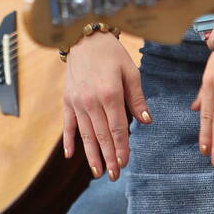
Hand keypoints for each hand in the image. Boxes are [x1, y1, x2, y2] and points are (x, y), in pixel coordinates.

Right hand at [62, 33, 150, 180]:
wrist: (84, 38)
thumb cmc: (111, 54)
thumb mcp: (130, 71)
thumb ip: (137, 98)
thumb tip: (146, 121)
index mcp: (110, 94)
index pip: (117, 128)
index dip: (121, 147)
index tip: (125, 163)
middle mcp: (91, 101)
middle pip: (101, 135)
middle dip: (108, 157)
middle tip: (114, 176)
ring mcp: (77, 102)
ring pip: (85, 135)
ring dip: (92, 155)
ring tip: (98, 172)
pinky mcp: (67, 100)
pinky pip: (68, 125)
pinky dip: (69, 141)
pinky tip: (71, 156)